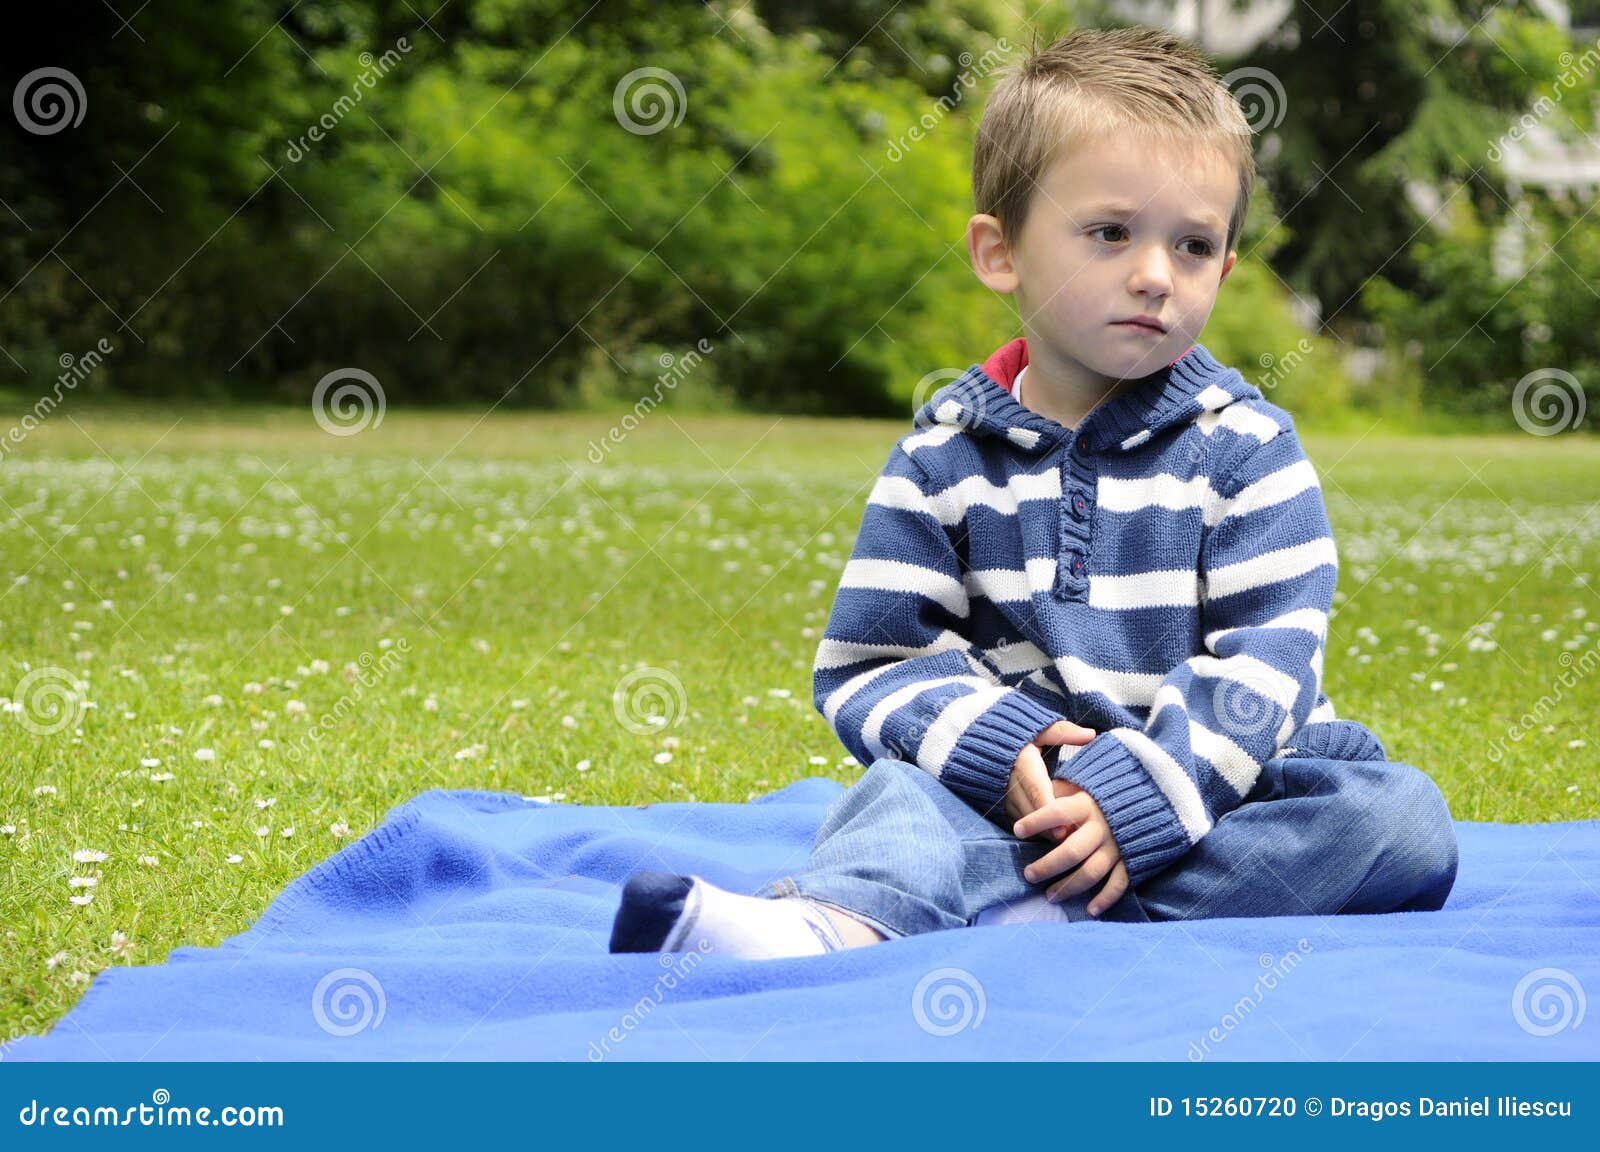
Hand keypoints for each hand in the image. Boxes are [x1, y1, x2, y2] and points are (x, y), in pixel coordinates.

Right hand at [1003, 720, 1095, 840]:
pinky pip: (1022, 822)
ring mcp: (1006, 798)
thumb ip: (1063, 732)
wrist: (987, 744)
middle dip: (1052, 829)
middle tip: (1075, 842)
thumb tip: (1091, 734)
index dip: (1049, 811)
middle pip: (1032, 813)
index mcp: (1023, 763)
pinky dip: (1037, 831)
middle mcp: (1011, 784)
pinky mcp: (1005, 806)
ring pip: (1026, 822)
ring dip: (1045, 833)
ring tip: (1068, 843)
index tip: (1064, 830)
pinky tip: (1055, 836)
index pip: (1036, 791)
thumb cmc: (1021, 736)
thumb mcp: (1040, 729)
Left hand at [1012, 789, 1130, 916]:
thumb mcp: (1078, 785)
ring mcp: (1117, 846)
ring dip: (1069, 887)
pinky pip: (1119, 883)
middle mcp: (1102, 827)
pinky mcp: (1130, 860)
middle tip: (1029, 874)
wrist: (1143, 801)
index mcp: (1086, 805)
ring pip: (1091, 872)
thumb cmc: (1098, 795)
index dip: (1037, 821)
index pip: (1057, 812)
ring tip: (1049, 895)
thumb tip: (1033, 797)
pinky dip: (1106, 899)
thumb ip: (1058, 792)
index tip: (1017, 830)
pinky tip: (1090, 909)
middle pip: (1072, 851)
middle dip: (1048, 866)